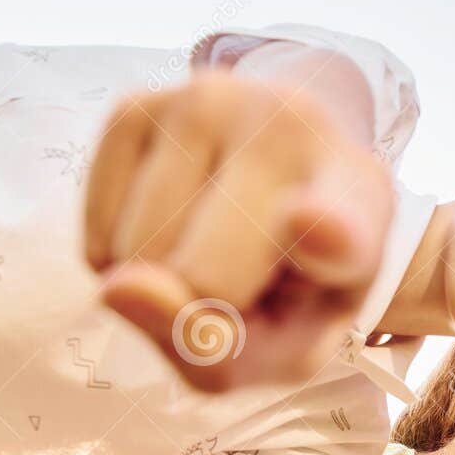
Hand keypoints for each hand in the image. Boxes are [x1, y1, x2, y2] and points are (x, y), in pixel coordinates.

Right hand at [84, 70, 393, 391]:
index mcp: (358, 201)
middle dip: (209, 308)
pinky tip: (175, 225)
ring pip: (137, 256)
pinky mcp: (134, 106)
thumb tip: (115, 289)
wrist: (289, 177)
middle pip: (201, 282)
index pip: (339, 223)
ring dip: (162, 279)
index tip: (316, 225)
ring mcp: (206, 102)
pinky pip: (96, 242)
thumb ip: (220, 352)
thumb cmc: (299, 278)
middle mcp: (287, 129)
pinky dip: (122, 261)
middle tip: (254, 276)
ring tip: (217, 243)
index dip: (327, 233)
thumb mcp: (290, 345)